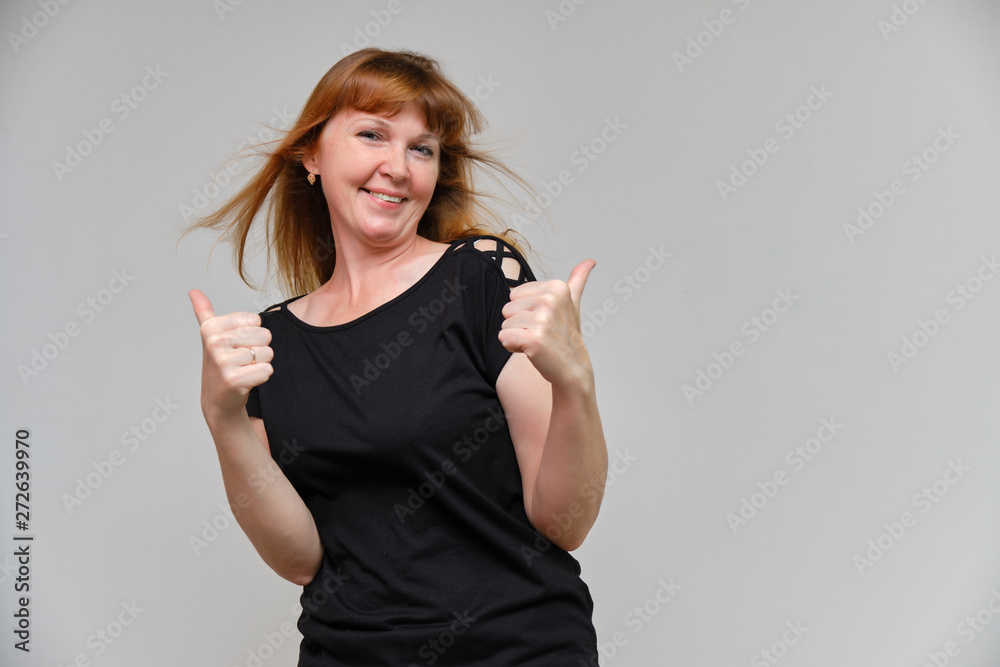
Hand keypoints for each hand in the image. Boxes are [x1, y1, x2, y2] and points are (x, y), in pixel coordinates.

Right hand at [189, 289, 273, 422]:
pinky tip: (247, 381)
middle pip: (265, 335)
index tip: (237, 346)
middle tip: (242, 360)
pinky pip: (267, 370)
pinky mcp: (234, 379)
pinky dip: (262, 377)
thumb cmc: (219, 364)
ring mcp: (223, 361)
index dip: (253, 334)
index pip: (256, 320)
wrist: (218, 399)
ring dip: (261, 364)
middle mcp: (215, 342)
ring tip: (244, 370)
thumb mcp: (210, 336)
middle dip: (259, 349)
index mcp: (211, 327)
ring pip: (268, 353)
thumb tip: (193, 291)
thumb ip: (204, 312)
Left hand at [498, 260, 595, 386]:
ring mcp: (542, 320)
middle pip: (507, 309)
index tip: (544, 321)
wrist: (572, 368)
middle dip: (519, 324)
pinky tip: (531, 351)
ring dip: (516, 337)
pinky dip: (512, 347)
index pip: (514, 295)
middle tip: (541, 333)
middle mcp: (550, 300)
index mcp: (556, 287)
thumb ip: (578, 280)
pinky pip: (503, 338)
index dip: (525, 311)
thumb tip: (590, 261)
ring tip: (537, 341)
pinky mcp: (533, 339)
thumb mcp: (572, 303)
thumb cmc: (566, 335)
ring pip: (505, 324)